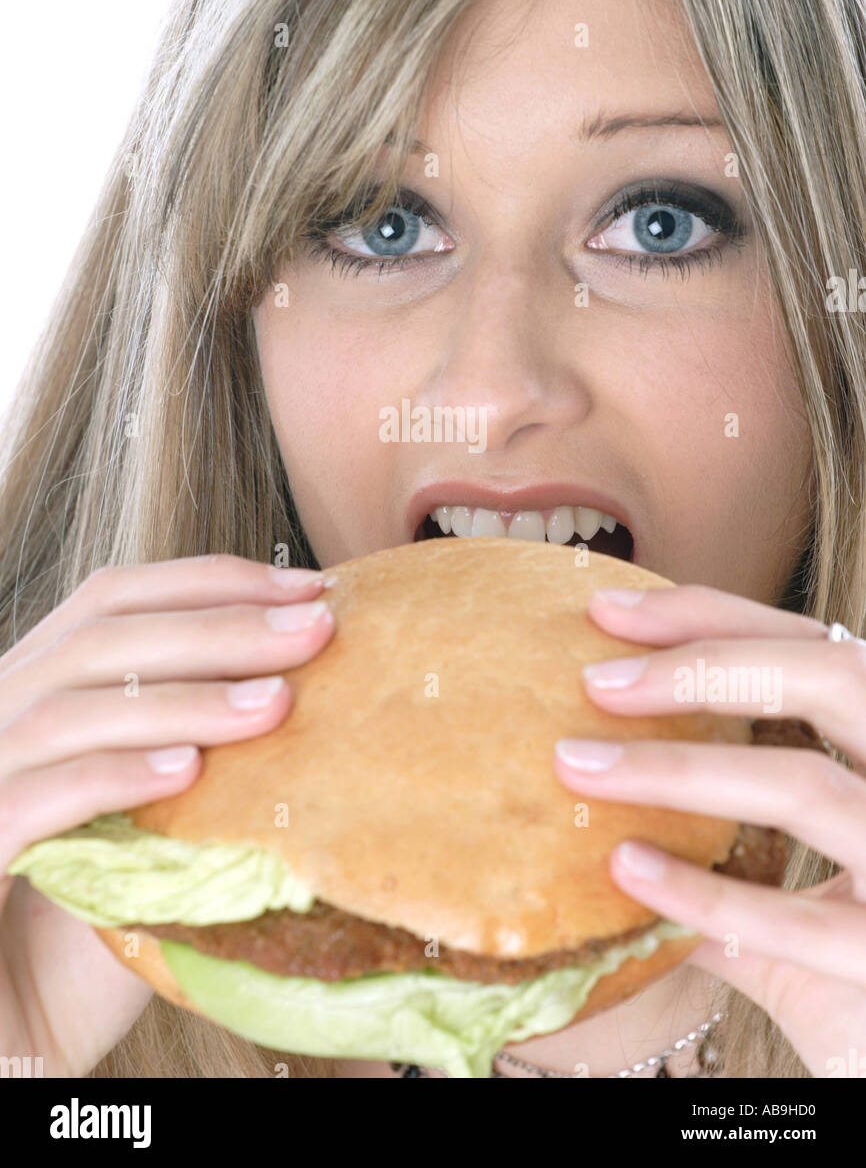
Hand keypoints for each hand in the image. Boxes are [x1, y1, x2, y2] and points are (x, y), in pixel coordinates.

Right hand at [0, 554, 334, 1075]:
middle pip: (101, 639)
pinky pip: (31, 800)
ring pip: (68, 711)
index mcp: (36, 687)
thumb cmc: (93, 916)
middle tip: (317, 632)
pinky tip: (188, 773)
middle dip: (218, 627)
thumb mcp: (152, 812)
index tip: (310, 587)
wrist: (14, 1035)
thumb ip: (194, 742)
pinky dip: (111, 777)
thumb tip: (305, 681)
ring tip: (276, 704)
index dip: (210, 581)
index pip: (114, 598)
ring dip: (181, 699)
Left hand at [552, 583, 865, 1078]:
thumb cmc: (861, 971)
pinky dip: (702, 891)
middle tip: (594, 680)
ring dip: (678, 770)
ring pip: (804, 786)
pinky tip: (625, 870)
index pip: (814, 646)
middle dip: (705, 664)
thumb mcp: (810, 895)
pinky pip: (794, 920)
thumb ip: (731, 856)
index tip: (607, 611)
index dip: (713, 615)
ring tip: (576, 766)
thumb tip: (604, 809)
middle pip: (831, 676)